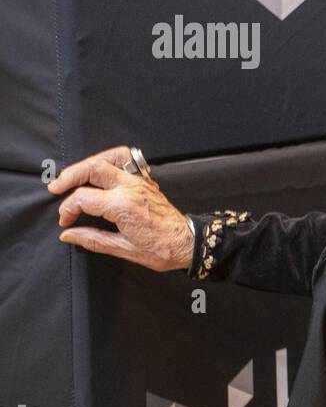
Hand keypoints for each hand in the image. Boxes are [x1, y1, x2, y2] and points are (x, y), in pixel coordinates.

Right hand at [47, 145, 193, 272]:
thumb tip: (68, 234)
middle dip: (69, 176)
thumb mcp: (123, 249)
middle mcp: (131, 188)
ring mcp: (140, 182)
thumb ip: (92, 239)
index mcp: (123, 206)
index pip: (82, 198)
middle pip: (93, 168)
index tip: (65, 221)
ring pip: (110, 157)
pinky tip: (100, 171)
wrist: (188, 244)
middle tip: (56, 187)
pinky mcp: (146, 182)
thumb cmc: (162, 249)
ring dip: (89, 163)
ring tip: (74, 174)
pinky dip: (109, 160)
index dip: (67, 210)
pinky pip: (127, 161)